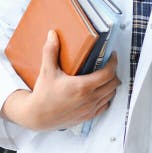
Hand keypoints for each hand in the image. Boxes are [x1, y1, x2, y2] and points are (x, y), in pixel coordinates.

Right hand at [1, 30, 119, 130]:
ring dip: (111, 85)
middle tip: (108, 64)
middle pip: (113, 84)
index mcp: (82, 87)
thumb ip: (51, 51)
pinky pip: (105, 106)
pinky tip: (100, 91)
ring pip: (111, 95)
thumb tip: (52, 35)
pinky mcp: (88, 117)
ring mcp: (90, 109)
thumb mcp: (47, 71)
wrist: (37, 116)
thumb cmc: (43, 95)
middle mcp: (89, 99)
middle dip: (114, 72)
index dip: (113, 62)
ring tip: (105, 77)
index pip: (108, 73)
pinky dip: (106, 97)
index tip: (112, 56)